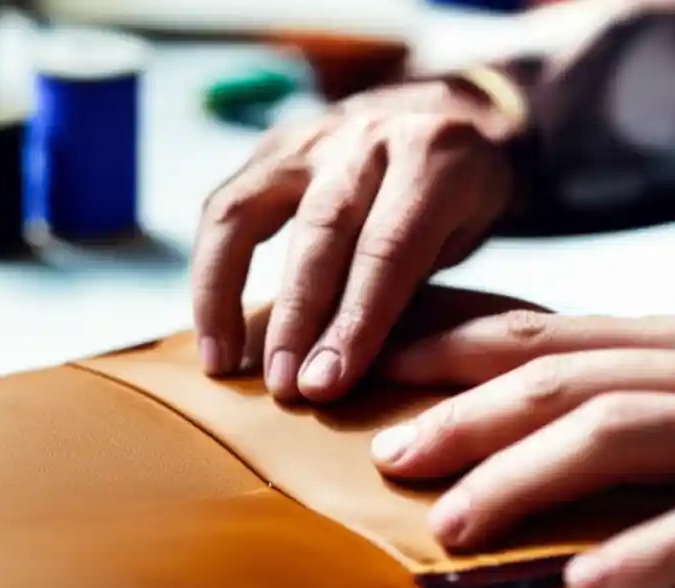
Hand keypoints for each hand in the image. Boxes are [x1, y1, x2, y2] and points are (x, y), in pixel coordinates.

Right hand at [192, 80, 516, 402]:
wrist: (440, 112)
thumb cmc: (455, 196)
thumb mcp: (466, 233)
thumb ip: (413, 283)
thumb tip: (345, 365)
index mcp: (434, 156)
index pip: (388, 248)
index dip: (355, 322)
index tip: (326, 385)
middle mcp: (366, 137)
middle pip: (321, 231)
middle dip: (297, 317)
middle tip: (284, 387)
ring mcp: (309, 138)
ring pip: (246, 211)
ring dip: (225, 293)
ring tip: (221, 361)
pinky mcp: (267, 149)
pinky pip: (222, 210)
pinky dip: (208, 274)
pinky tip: (213, 332)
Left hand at [372, 307, 674, 587]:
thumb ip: (645, 399)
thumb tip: (530, 430)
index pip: (553, 336)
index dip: (457, 349)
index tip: (384, 367)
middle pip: (568, 381)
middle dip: (465, 418)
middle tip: (391, 456)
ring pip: (620, 433)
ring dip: (521, 478)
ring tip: (451, 523)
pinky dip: (645, 549)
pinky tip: (581, 578)